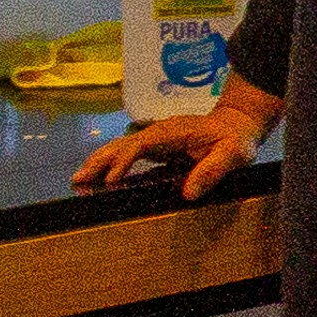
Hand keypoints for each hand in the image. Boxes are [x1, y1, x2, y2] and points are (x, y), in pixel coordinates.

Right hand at [74, 89, 277, 199]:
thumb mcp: (233, 154)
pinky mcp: (156, 146)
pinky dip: (110, 163)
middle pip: (122, 144)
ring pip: (120, 147)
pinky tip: (98, 177)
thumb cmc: (236, 139)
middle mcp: (159, 132)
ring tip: (78, 180)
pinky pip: (127, 154)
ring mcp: (156, 138)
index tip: (111, 180)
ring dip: (99, 162)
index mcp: (174, 132)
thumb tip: (188, 193)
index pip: (141, 145)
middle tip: (78, 180)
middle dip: (99, 161)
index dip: (124, 161)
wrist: (238, 123)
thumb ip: (213, 170)